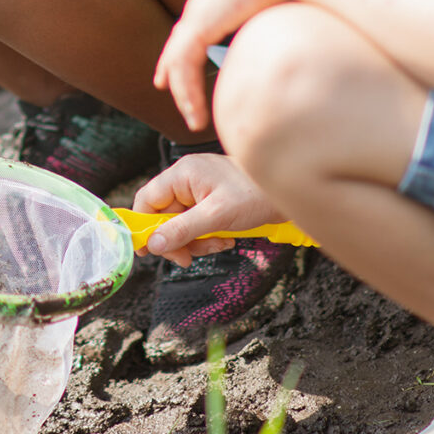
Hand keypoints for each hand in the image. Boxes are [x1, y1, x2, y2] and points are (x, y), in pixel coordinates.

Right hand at [134, 154, 283, 266]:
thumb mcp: (216, 216)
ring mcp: (199, 190)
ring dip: (196, 241)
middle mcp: (187, 179)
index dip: (144, 226)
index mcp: (182, 174)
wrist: (290, 191)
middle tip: (188, 259)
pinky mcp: (211, 201)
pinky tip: (226, 239)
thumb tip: (153, 244)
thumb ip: (182, 229)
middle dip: (177, 239)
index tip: (148, 251)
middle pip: (164, 216)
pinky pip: (197, 224)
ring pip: (181, 223)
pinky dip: (208, 236)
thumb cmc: (255, 196)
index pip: (147, 200)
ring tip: (218, 244)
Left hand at [154, 0, 290, 131]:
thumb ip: (275, 29)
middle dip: (172, 66)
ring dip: (183, 92)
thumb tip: (295, 45)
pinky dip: (187, 91)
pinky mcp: (198, 26)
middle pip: (179, 42)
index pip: (195, 27)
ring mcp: (197, 14)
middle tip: (164, 85)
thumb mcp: (281, 10)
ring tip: (193, 118)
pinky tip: (195, 112)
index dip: (187, 47)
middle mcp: (203, 4)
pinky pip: (184, 66)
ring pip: (178, 61)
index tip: (182, 66)